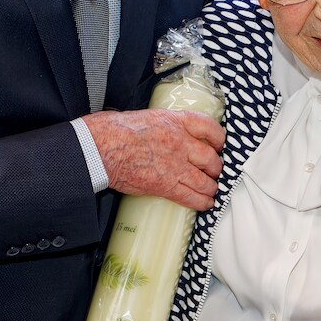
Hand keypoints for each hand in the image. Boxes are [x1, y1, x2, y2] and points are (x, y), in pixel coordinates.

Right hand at [83, 109, 223, 210]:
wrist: (102, 146)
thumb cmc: (116, 129)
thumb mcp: (148, 116)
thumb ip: (163, 125)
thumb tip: (164, 131)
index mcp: (176, 122)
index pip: (209, 127)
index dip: (218, 138)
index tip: (219, 144)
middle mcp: (181, 143)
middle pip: (211, 158)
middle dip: (216, 167)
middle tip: (214, 171)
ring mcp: (175, 165)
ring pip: (205, 180)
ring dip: (211, 187)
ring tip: (211, 190)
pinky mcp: (166, 185)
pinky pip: (191, 197)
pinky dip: (202, 202)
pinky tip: (206, 204)